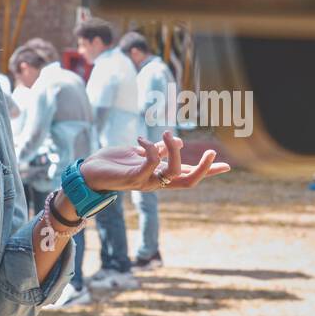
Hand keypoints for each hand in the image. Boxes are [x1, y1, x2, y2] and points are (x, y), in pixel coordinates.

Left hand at [78, 129, 230, 192]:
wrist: (88, 173)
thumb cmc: (112, 164)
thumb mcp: (139, 153)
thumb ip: (157, 150)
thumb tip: (176, 141)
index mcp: (160, 176)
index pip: (189, 175)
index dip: (208, 171)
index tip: (227, 165)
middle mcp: (156, 182)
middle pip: (189, 181)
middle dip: (203, 168)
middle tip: (210, 151)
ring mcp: (145, 182)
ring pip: (173, 171)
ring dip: (174, 149)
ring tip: (166, 133)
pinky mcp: (132, 178)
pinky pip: (150, 163)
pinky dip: (151, 148)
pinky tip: (141, 139)